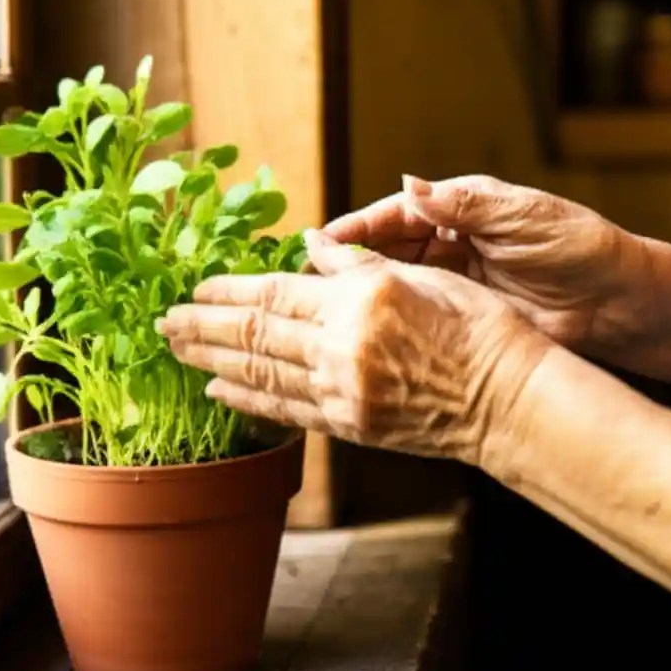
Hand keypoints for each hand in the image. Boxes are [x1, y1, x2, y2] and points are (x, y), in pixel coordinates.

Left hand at [156, 230, 548, 463]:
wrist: (508, 398)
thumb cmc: (479, 328)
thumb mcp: (425, 277)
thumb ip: (359, 265)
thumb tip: (313, 244)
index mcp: (358, 301)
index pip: (275, 293)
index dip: (228, 290)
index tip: (193, 288)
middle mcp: (341, 347)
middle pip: (255, 334)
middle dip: (202, 327)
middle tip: (162, 322)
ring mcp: (342, 392)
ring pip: (261, 373)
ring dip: (212, 361)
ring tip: (177, 352)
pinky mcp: (350, 426)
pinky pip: (286, 410)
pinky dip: (248, 400)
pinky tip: (220, 392)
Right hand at [322, 174, 650, 350]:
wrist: (622, 305)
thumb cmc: (581, 250)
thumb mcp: (524, 219)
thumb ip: (465, 205)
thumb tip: (408, 185)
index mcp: (465, 207)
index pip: (395, 214)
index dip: (355, 228)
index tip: (318, 243)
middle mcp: (454, 239)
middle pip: (385, 248)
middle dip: (346, 261)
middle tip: (306, 280)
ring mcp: (457, 279)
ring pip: (394, 283)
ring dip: (360, 292)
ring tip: (322, 308)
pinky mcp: (465, 315)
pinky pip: (417, 313)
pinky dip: (388, 319)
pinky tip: (362, 331)